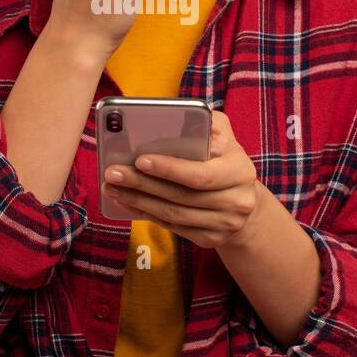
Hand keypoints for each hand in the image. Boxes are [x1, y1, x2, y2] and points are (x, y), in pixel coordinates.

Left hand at [101, 110, 266, 249]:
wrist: (243, 201)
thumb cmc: (223, 159)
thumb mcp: (223, 136)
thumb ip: (204, 122)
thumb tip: (171, 116)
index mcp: (239, 171)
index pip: (200, 174)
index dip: (169, 169)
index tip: (140, 159)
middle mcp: (237, 201)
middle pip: (181, 196)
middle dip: (142, 184)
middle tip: (113, 172)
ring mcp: (225, 225)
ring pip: (173, 215)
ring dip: (137, 200)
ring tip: (112, 187)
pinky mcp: (210, 240)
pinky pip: (172, 227)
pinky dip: (145, 214)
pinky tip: (126, 201)